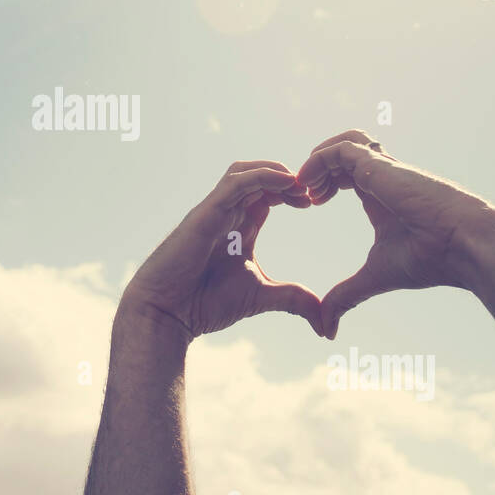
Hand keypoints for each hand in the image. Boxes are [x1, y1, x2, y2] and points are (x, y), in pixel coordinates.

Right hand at [120, 161, 324, 339]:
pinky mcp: (206, 213)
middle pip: (259, 176)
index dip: (292, 191)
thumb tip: (326, 323)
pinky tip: (286, 183)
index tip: (315, 202)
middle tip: (312, 191)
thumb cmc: (204, 304)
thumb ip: (292, 300)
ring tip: (299, 184)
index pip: (268, 194)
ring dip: (275, 171)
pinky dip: (262, 176)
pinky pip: (235, 182)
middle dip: (288, 179)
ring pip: (245, 171)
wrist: (168, 314)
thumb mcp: (261, 297)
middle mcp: (227, 214)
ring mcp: (215, 211)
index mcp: (240, 227)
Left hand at [298, 130, 494, 338]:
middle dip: (313, 169)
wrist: (464, 246)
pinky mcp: (380, 165)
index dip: (320, 183)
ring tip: (305, 187)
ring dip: (317, 160)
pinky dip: (319, 161)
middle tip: (300, 195)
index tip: (307, 204)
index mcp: (379, 194)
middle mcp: (381, 175)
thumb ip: (346, 296)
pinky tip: (311, 187)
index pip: (344, 173)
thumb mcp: (374, 277)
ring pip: (342, 142)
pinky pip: (341, 150)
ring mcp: (382, 167)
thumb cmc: (431, 259)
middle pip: (341, 153)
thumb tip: (326, 329)